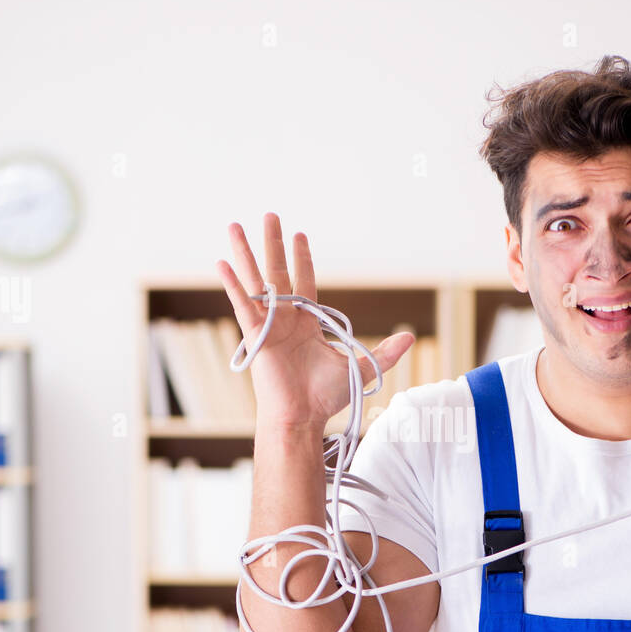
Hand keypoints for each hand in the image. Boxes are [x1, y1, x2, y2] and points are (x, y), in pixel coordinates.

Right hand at [216, 213, 414, 429]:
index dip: (302, 257)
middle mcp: (285, 318)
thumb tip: (409, 336)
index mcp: (306, 323)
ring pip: (256, 281)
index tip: (300, 235)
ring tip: (234, 226)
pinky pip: (242, 305)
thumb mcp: (361, 368)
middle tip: (271, 215)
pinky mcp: (255, 336)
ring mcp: (268, 325)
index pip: (304, 281)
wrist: (303, 417)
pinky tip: (221, 263)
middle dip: (273, 243)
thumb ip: (384, 352)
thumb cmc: (326, 397)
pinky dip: (233, 284)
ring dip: (245, 253)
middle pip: (277, 271)